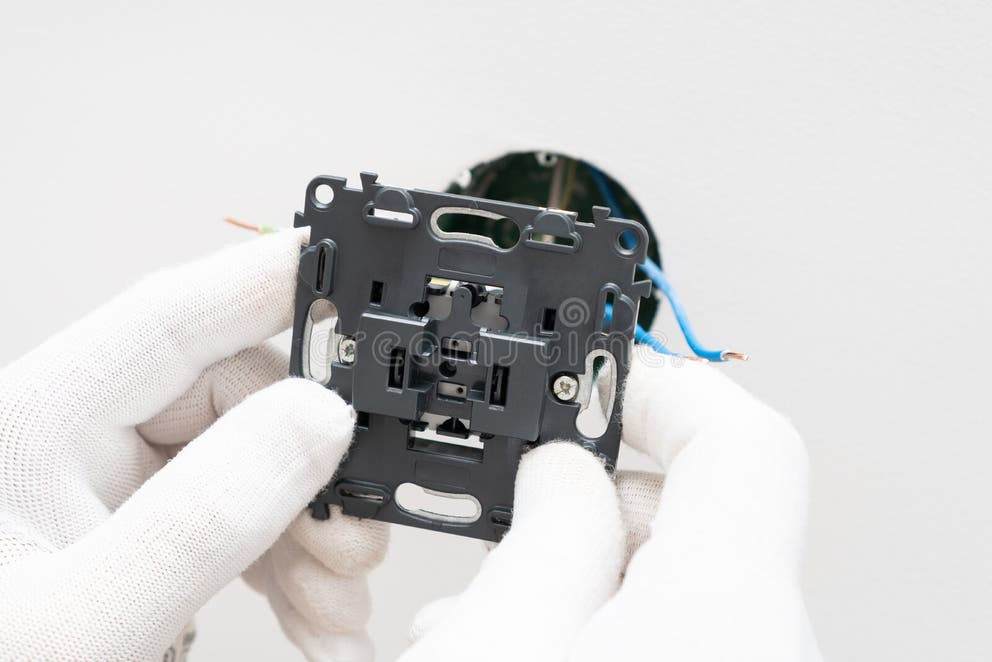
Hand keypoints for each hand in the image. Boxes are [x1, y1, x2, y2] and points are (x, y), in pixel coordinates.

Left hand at [0, 230, 386, 660]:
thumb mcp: (86, 621)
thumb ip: (199, 521)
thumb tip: (316, 422)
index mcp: (46, 418)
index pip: (177, 314)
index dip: (277, 280)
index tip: (367, 271)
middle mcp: (87, 433)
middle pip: (245, 398)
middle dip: (318, 473)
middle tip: (353, 541)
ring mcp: (121, 479)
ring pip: (263, 458)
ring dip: (316, 534)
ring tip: (333, 606)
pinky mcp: (149, 522)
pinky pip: (247, 512)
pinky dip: (295, 563)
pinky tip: (313, 608)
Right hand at [401, 357, 821, 661]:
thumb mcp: (493, 643)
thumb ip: (545, 536)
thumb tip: (562, 474)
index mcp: (722, 611)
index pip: (741, 438)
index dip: (663, 385)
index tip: (596, 376)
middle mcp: (761, 644)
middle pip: (697, 511)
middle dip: (596, 500)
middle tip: (517, 523)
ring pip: (675, 580)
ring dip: (586, 572)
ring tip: (498, 613)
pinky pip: (674, 633)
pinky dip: (605, 623)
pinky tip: (532, 643)